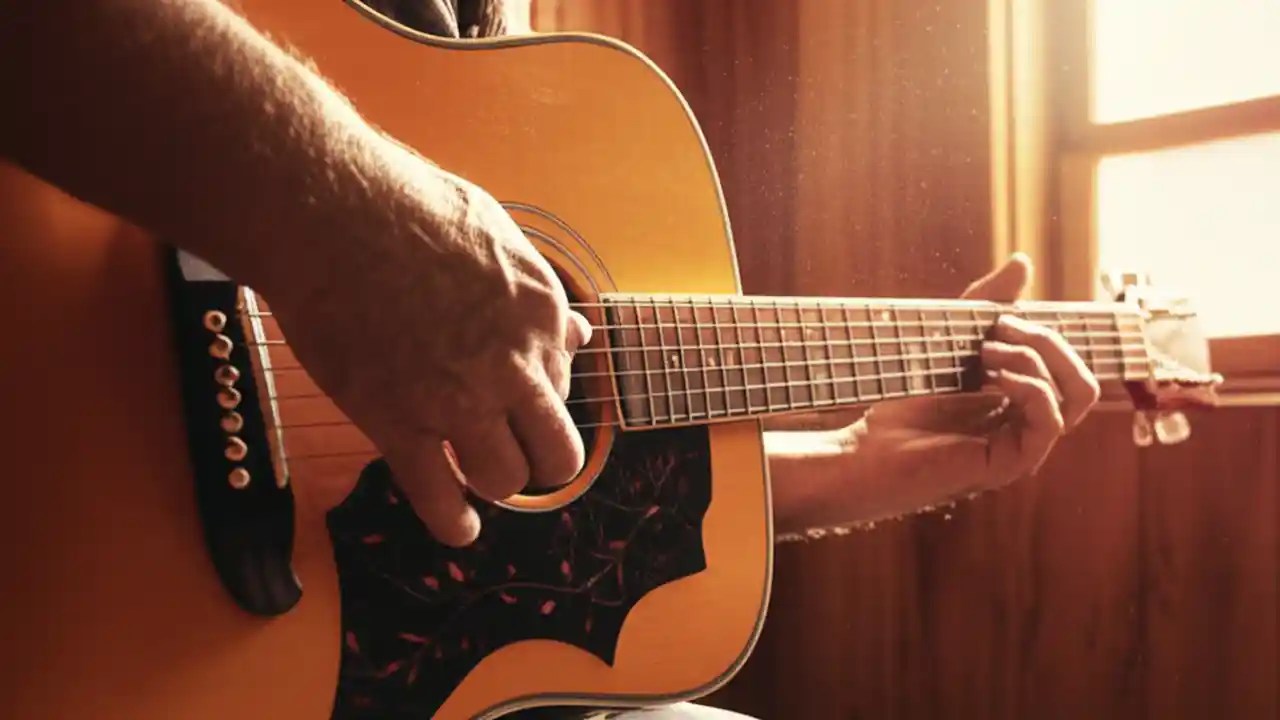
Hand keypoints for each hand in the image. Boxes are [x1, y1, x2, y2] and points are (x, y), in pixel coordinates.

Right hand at [269, 159, 590, 547]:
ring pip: (505, 482)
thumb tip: (580, 333)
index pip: (563, 382)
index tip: (507, 389)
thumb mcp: (498, 236)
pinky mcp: (397, 422)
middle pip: (558, 453)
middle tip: (516, 454)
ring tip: (475, 474)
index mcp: (540, 315)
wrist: (328, 211)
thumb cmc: (408, 208)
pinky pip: (438, 497)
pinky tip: (457, 528)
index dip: (535, 390)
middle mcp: (512, 366)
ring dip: (493, 483)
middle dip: (542, 462)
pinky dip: (452, 522)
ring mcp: (456, 400)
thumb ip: (538, 296)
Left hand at [863, 253, 1099, 492]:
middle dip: (1046, 341)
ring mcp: (1024, 448)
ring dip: (1034, 360)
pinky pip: (1051, 422)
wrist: (867, 447)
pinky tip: (993, 377)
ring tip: (985, 353)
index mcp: (1024, 402)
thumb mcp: (952, 340)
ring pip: (1075, 398)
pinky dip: (1030, 388)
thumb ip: (987, 304)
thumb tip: (1023, 261)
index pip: (1068, 366)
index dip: (1046, 335)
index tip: (999, 318)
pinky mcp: (1010, 464)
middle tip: (998, 329)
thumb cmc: (906, 398)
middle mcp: (1031, 427)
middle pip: (1082, 381)